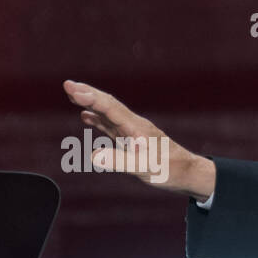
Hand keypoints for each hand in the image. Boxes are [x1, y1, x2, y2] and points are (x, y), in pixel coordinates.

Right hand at [62, 79, 215, 200]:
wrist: (189, 174)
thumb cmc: (171, 171)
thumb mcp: (145, 168)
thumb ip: (120, 161)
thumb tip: (94, 157)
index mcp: (137, 129)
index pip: (111, 108)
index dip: (91, 98)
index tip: (72, 89)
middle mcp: (135, 125)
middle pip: (108, 104)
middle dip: (87, 94)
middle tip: (67, 84)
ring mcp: (134, 132)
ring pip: (108, 113)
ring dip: (90, 103)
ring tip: (72, 93)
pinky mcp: (134, 140)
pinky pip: (112, 125)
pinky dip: (98, 119)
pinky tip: (86, 117)